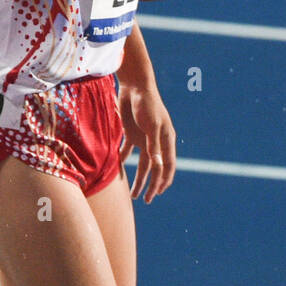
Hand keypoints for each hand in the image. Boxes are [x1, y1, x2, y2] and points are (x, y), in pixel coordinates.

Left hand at [118, 84, 176, 202]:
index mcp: (166, 140)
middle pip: (155, 168)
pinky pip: (127, 150)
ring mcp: (143, 137)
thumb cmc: (146, 104)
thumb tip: (157, 168)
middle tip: (145, 200)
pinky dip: (124, 160)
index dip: (163, 181)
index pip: (167, 165)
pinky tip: (118, 169)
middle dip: (151, 185)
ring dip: (138, 178)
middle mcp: (156, 141)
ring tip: (132, 194)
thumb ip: (154, 147)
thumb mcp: (151, 126)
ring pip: (142, 163)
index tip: (156, 194)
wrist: (135, 85)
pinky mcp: (131, 132)